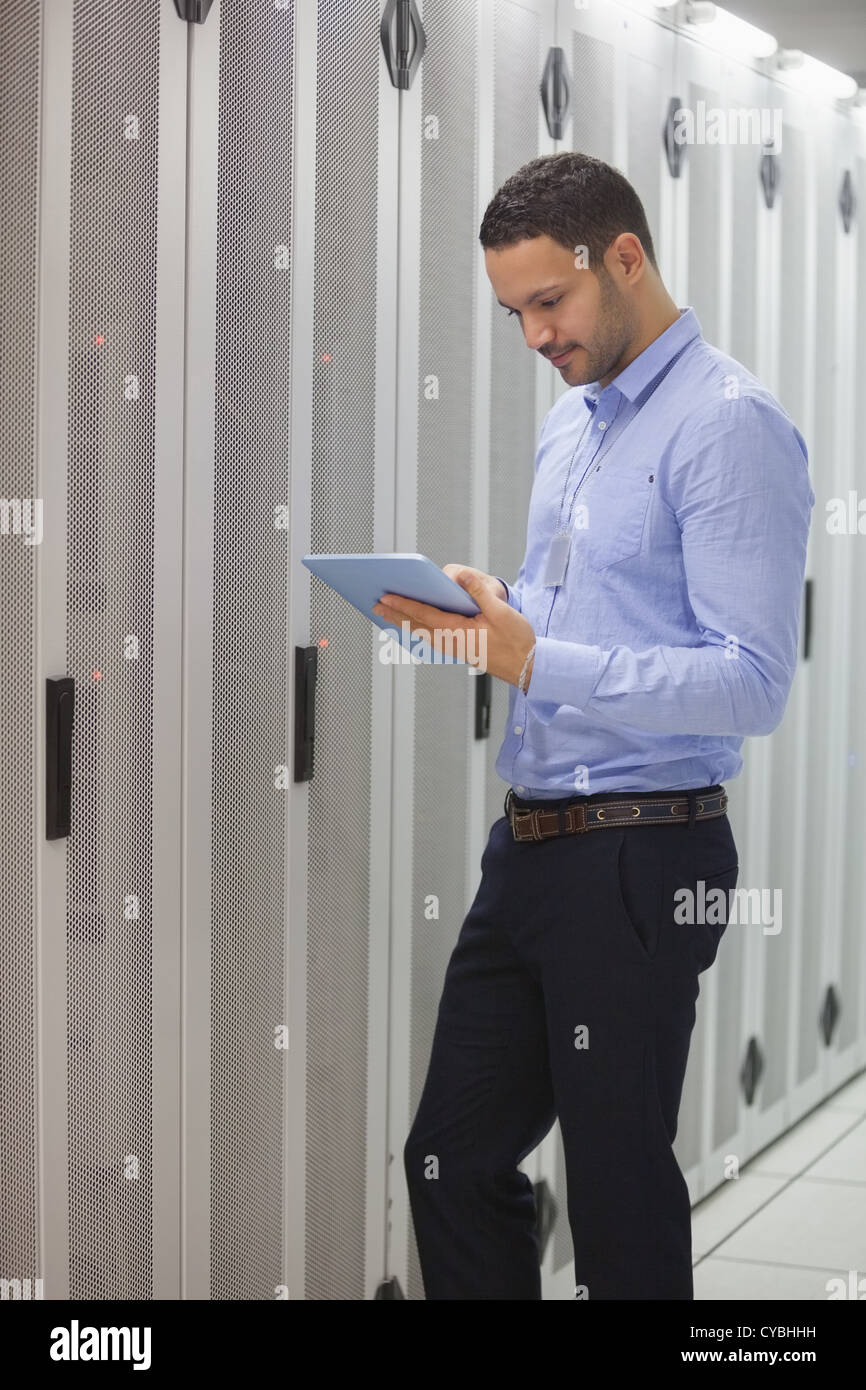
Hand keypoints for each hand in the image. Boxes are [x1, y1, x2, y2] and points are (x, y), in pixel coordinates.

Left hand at [372, 567, 535, 687]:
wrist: (527, 666)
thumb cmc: (516, 641)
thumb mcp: (501, 612)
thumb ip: (479, 592)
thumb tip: (460, 576)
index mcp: (459, 631)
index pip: (424, 615)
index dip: (403, 604)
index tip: (385, 597)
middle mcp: (452, 641)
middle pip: (417, 625)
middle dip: (395, 614)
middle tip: (376, 605)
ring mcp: (455, 647)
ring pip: (422, 633)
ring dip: (404, 622)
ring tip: (388, 615)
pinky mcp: (460, 649)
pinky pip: (432, 638)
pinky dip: (418, 630)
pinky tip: (413, 626)